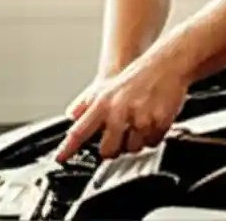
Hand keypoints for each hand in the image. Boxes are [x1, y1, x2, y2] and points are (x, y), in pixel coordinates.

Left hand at [54, 50, 190, 162]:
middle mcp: (118, 112)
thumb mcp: (105, 87)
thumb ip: (86, 104)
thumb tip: (71, 116)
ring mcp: (139, 118)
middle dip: (112, 150)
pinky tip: (152, 121)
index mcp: (102, 104)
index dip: (68, 148)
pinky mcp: (158, 122)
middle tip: (118, 139)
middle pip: (107, 150)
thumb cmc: (135, 77)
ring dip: (135, 142)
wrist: (165, 65)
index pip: (79, 131)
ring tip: (139, 123)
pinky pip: (152, 143)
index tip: (60, 158)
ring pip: (132, 149)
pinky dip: (152, 137)